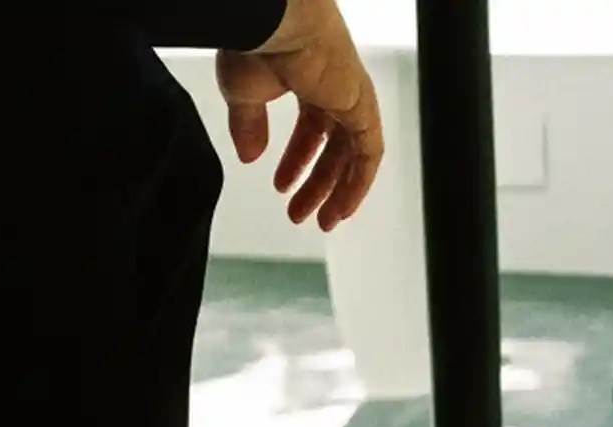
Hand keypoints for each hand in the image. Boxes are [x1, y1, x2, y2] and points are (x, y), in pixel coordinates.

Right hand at [216, 0, 382, 231]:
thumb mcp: (243, 96)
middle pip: (333, 146)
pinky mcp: (362, 104)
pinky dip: (359, 182)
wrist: (274, 20)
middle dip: (316, 183)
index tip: (283, 186)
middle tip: (299, 212)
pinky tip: (344, 206)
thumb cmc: (257, 42)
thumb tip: (249, 155)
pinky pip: (369, 153)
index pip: (311, 129)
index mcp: (307, 79)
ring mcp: (351, 95)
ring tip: (321, 220)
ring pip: (353, 154)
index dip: (297, 162)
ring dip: (337, 190)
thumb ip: (248, 126)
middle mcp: (334, 87)